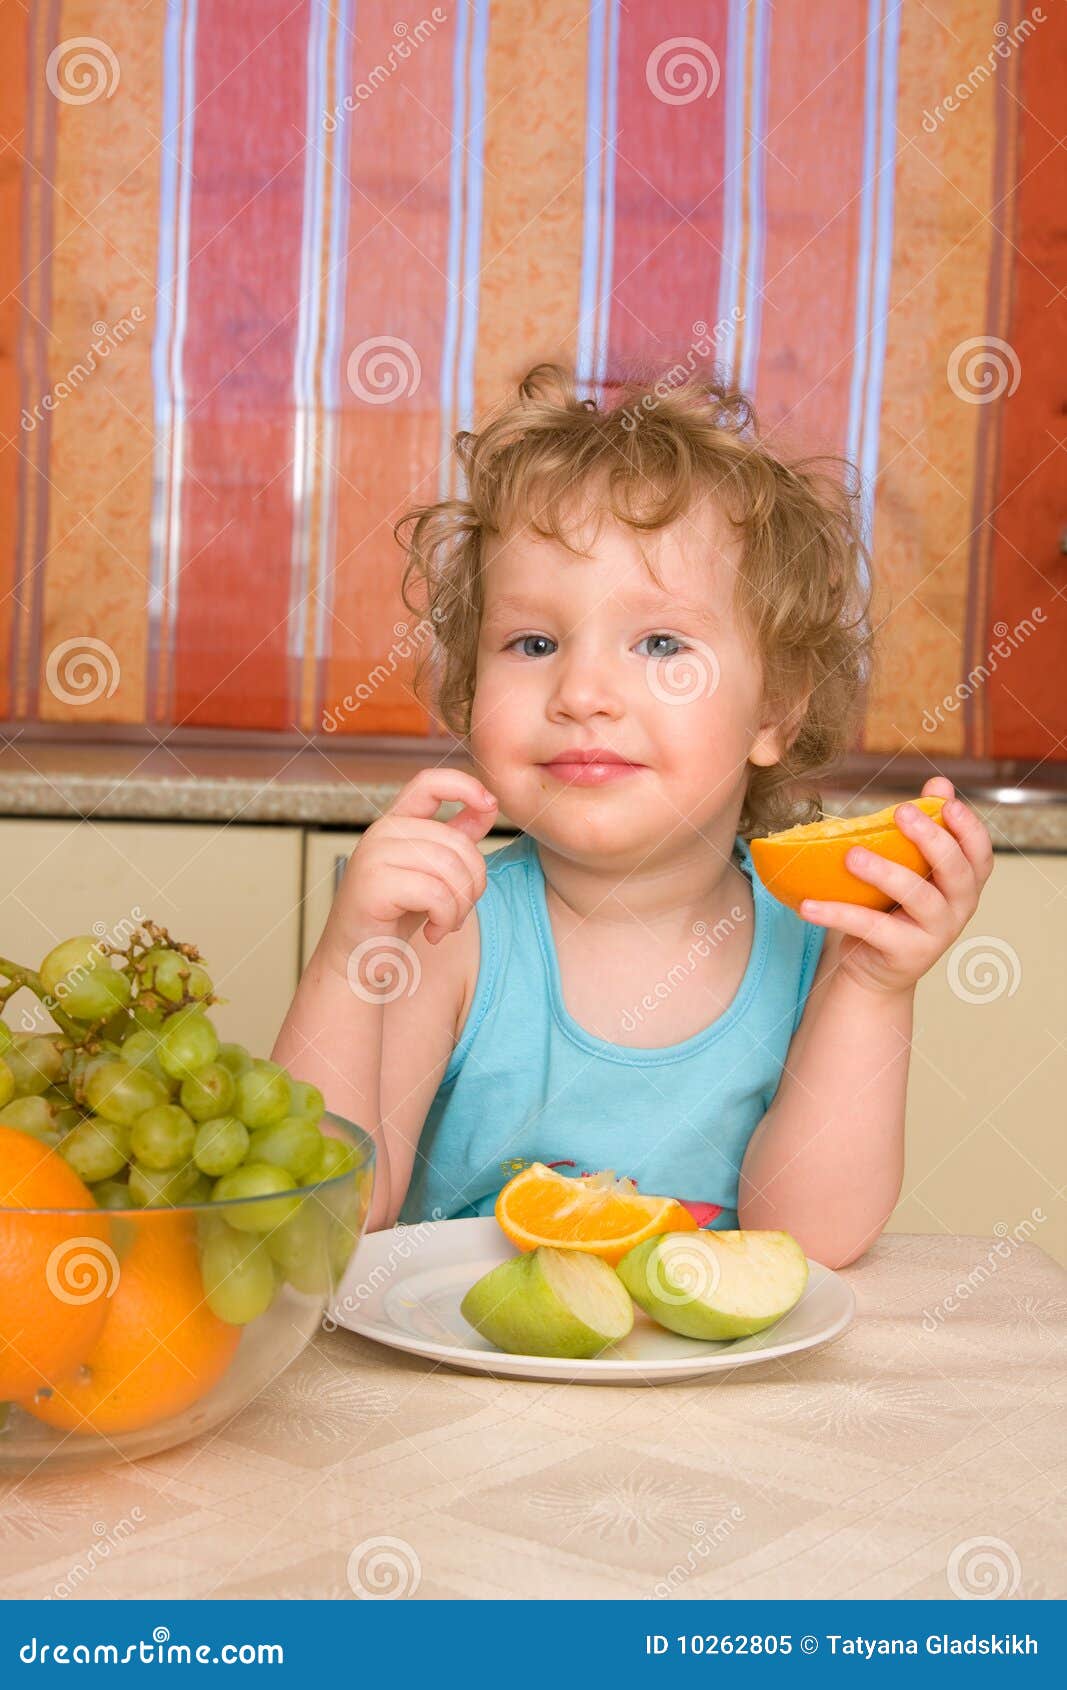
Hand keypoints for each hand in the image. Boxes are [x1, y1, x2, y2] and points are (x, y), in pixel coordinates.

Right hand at [326, 768, 498, 958]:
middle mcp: (382, 831)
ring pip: (450, 867)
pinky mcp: (373, 884)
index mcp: (396, 822)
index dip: (465, 785)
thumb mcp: (432, 872)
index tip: (490, 804)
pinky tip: (434, 932)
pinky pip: (436, 893)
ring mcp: (374, 854)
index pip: (430, 782)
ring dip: (460, 906)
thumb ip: (455, 838)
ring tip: (445, 923)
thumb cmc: (396, 917)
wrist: (358, 962)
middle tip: (459, 911)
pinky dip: (446, 918)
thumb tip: (488, 805)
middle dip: (473, 883)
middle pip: (457, 842)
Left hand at [798, 776, 994, 994]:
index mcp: (965, 882)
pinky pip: (872, 929)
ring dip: (884, 872)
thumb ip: (925, 828)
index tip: (947, 803)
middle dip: (931, 839)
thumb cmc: (896, 906)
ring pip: (917, 898)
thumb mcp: (913, 868)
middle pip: (954, 871)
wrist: (876, 967)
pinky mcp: (906, 954)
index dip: (969, 828)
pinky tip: (809, 905)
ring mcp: (936, 933)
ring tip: (851, 856)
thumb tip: (939, 782)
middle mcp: (959, 908)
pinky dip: (838, 914)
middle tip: (901, 812)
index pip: (980, 853)